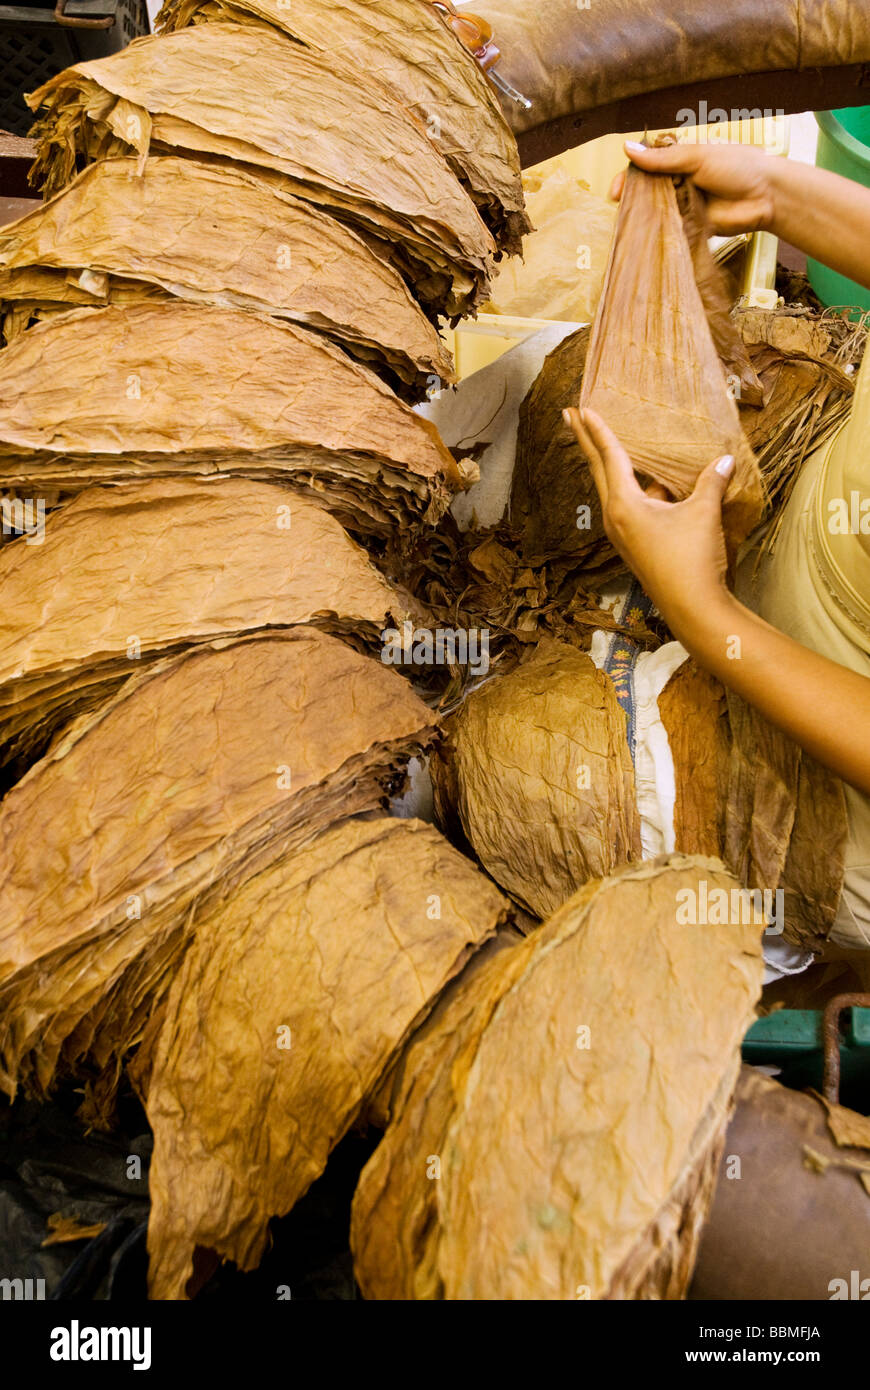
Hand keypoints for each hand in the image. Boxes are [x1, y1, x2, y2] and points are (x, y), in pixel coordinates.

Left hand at [562, 406, 735, 641]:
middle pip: (598, 470)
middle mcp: (615, 518)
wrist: (693, 608)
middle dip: (586, 441)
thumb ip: (711, 481)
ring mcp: (622, 533)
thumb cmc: (693, 558)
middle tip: (570, 415)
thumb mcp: (703, 513)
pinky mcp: (633, 545)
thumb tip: (725, 459)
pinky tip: (652, 482)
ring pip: (615, 489)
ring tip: (611, 441)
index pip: (609, 457)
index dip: (598, 430)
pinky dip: (634, 488)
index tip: (580, 410)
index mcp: (624, 505)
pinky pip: (629, 506)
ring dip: (613, 465)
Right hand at [609, 139, 777, 235]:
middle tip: (619, 210)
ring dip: (643, 218)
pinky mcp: (692, 226)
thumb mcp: (696, 157)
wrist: (766, 196)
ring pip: (656, 211)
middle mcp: (679, 182)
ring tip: (628, 225)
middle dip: (632, 200)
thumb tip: (627, 149)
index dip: (629, 177)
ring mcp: (685, 205)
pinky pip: (670, 230)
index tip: (616, 191)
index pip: (646, 167)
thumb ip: (662, 159)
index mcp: (680, 160)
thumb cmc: (737, 167)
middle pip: (647, 191)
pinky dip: (659, 233)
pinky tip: (645, 238)